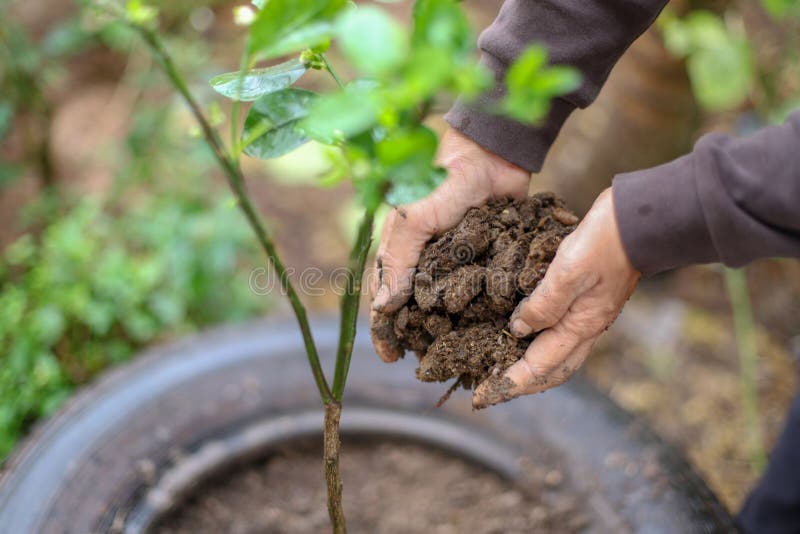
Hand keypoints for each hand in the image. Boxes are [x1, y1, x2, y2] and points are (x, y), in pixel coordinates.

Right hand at [371, 128, 530, 361]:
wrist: (490, 153)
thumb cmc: (441, 182)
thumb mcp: (413, 220)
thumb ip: (399, 261)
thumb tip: (384, 307)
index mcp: (401, 250)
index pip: (386, 298)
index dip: (384, 329)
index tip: (391, 357)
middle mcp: (426, 260)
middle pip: (417, 308)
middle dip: (419, 336)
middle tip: (429, 363)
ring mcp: (457, 260)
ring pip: (449, 304)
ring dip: (452, 329)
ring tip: (461, 355)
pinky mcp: (485, 256)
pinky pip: (481, 290)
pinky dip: (482, 310)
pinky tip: (490, 329)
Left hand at [473, 188, 639, 408]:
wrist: (639, 222)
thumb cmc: (603, 243)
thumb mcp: (568, 271)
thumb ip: (543, 304)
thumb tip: (518, 330)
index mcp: (581, 327)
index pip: (540, 368)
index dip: (509, 384)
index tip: (482, 397)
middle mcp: (587, 328)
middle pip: (552, 371)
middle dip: (522, 385)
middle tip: (492, 390)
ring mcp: (591, 316)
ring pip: (559, 356)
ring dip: (532, 368)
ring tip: (505, 369)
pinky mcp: (591, 302)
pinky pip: (563, 335)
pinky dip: (542, 344)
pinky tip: (527, 334)